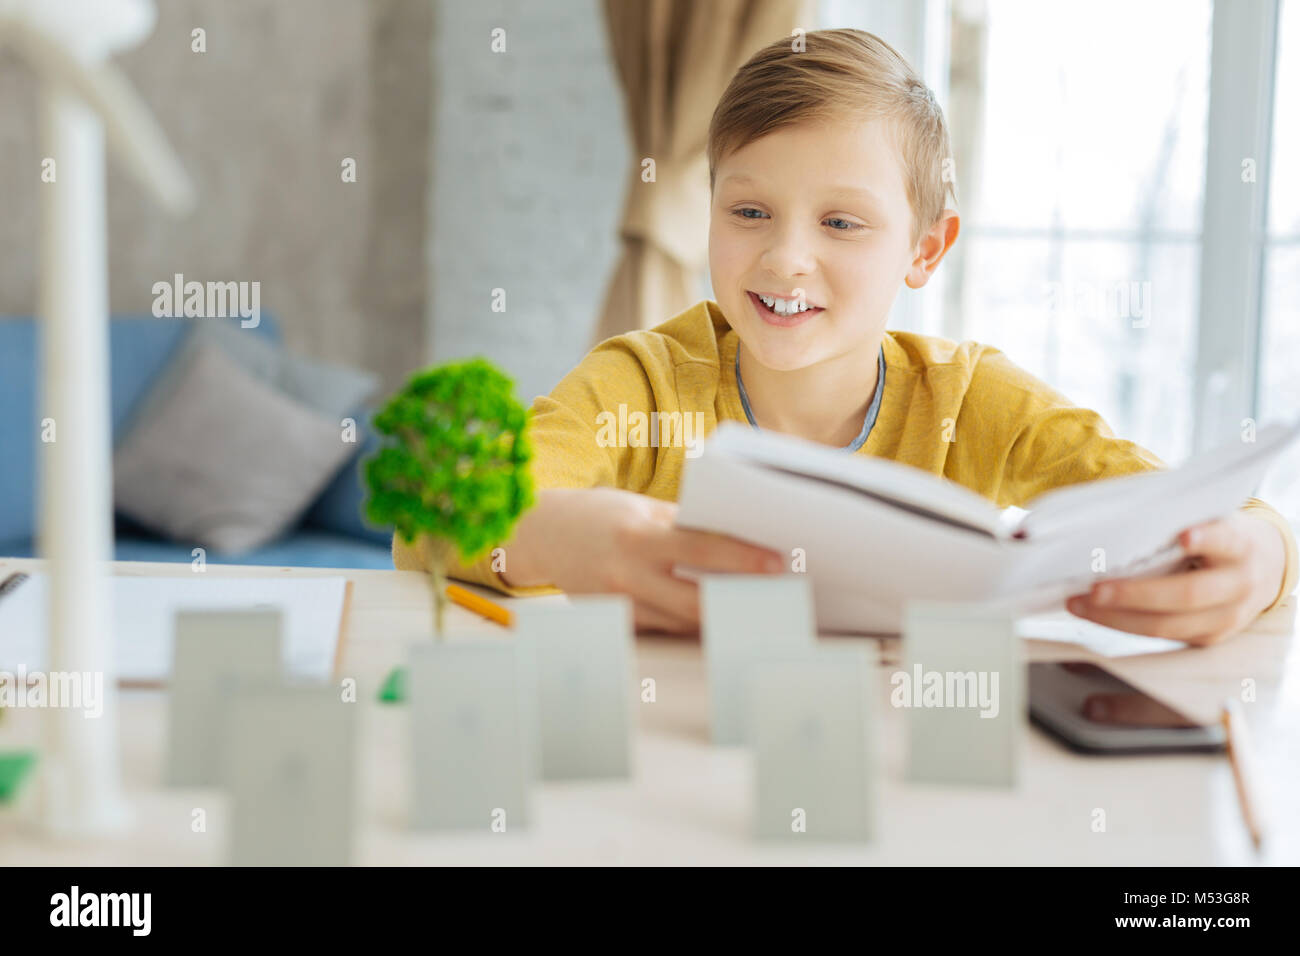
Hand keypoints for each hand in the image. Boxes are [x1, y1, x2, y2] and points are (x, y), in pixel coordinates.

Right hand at [500, 487, 785, 634]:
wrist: (543, 535)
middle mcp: (627, 575)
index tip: (777, 564)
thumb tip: (734, 536)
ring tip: (754, 608)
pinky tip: (713, 618)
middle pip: (696, 600)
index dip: (743, 559)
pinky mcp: (614, 623)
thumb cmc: (600, 515)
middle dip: (739, 600)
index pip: (701, 549)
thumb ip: (682, 525)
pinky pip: (662, 628)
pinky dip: (687, 623)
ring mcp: (619, 605)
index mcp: (637, 536)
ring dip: (720, 617)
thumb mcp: (641, 509)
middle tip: (775, 597)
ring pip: (682, 622)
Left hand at [1065, 513, 1286, 644]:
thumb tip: (1118, 521)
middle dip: (1135, 594)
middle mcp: (1238, 584)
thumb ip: (1180, 520)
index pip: (1226, 540)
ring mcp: (1227, 617)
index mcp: (1241, 546)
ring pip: (1168, 625)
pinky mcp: (1210, 638)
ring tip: (1079, 605)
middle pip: (1186, 594)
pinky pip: (1163, 636)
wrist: (1265, 568)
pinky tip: (1094, 614)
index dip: (1208, 539)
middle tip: (1095, 589)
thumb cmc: (1221, 537)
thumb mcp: (1212, 520)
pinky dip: (1123, 625)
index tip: (1185, 536)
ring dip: (1117, 618)